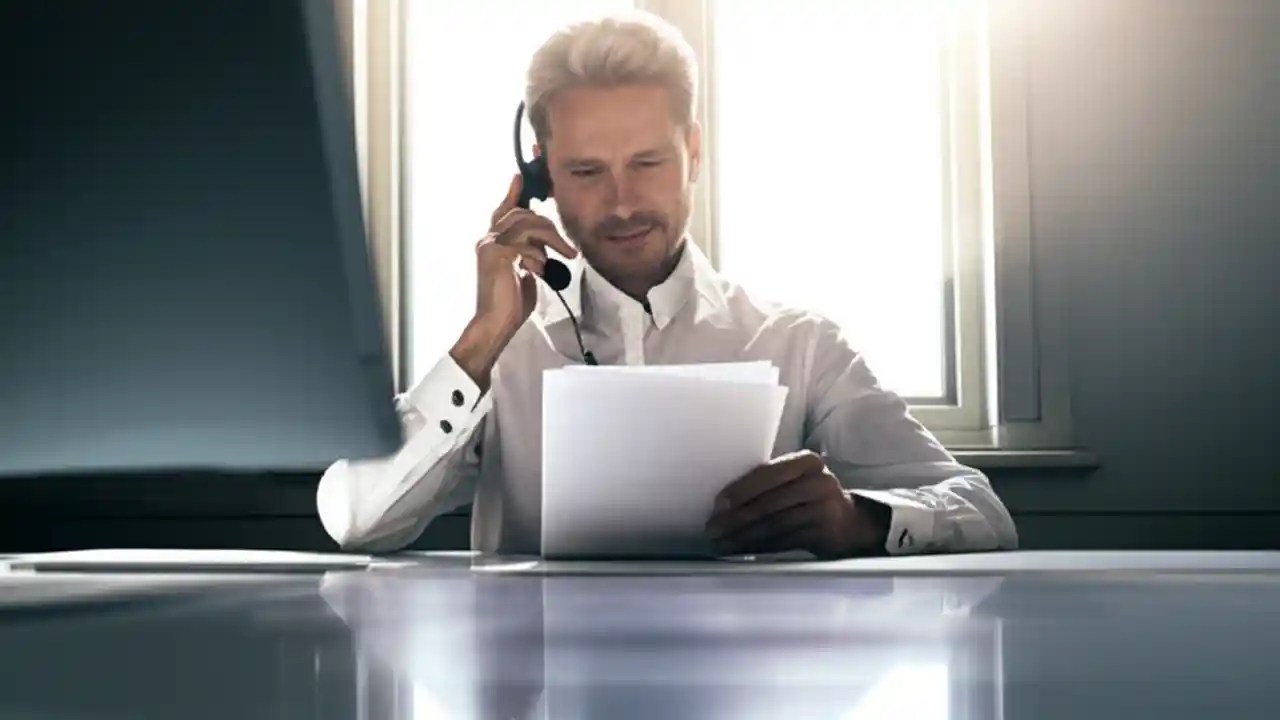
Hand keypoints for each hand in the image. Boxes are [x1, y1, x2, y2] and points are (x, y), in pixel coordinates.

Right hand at [474, 173, 578, 337]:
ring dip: (552, 239)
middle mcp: (488, 239)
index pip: (503, 211)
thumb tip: (542, 248)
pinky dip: (540, 258)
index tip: (520, 176)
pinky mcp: (499, 254)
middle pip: (522, 214)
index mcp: (492, 242)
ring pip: (528, 224)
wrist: (496, 323)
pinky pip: (528, 245)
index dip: (512, 193)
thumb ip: (528, 254)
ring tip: (566, 255)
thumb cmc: (511, 303)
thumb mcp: (524, 271)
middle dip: (549, 226)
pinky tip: (541, 273)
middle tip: (567, 248)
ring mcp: (491, 245)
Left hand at [704, 450, 888, 558]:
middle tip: (712, 529)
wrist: (850, 521)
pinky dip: (758, 547)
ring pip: (774, 525)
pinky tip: (741, 550)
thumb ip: (769, 481)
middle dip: (736, 518)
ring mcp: (824, 509)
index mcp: (807, 461)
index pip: (768, 474)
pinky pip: (783, 541)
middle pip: (770, 502)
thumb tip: (721, 502)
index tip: (717, 504)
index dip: (741, 490)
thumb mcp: (796, 479)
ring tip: (721, 544)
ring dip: (743, 537)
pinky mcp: (823, 534)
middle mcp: (819, 482)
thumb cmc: (809, 496)